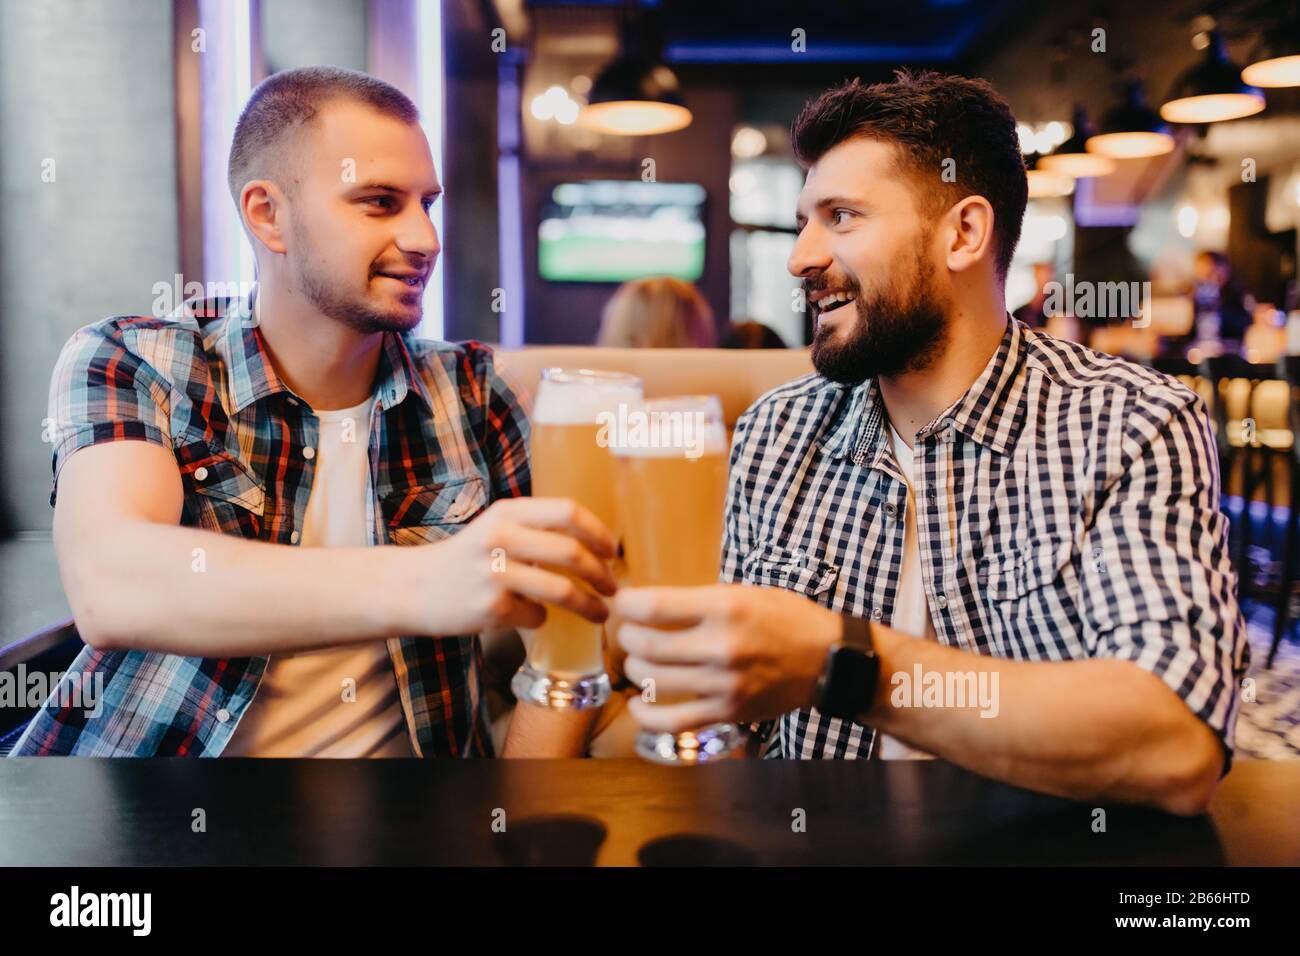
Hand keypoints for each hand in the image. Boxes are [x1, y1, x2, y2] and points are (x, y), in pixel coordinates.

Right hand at [415, 497, 617, 635]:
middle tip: (614, 588)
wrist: (414, 588)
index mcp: (508, 512)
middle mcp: (500, 538)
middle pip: (571, 552)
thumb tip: (596, 545)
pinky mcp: (490, 608)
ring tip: (600, 614)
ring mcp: (494, 573)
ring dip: (590, 605)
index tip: (613, 551)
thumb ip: (537, 528)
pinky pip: (538, 616)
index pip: (568, 512)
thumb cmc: (468, 559)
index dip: (598, 532)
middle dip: (602, 574)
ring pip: (562, 590)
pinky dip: (543, 619)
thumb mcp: (497, 528)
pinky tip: (535, 617)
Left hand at [613, 583, 840, 733]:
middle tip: (628, 632)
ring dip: (635, 669)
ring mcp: (724, 683)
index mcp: (725, 607)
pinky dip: (647, 716)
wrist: (828, 660)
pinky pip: (674, 721)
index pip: (655, 606)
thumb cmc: (786, 619)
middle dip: (627, 637)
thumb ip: (699, 601)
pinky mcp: (728, 712)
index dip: (627, 604)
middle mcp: (722, 646)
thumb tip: (649, 605)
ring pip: (654, 680)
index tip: (622, 602)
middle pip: (647, 645)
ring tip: (637, 661)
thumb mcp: (744, 593)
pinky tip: (638, 705)